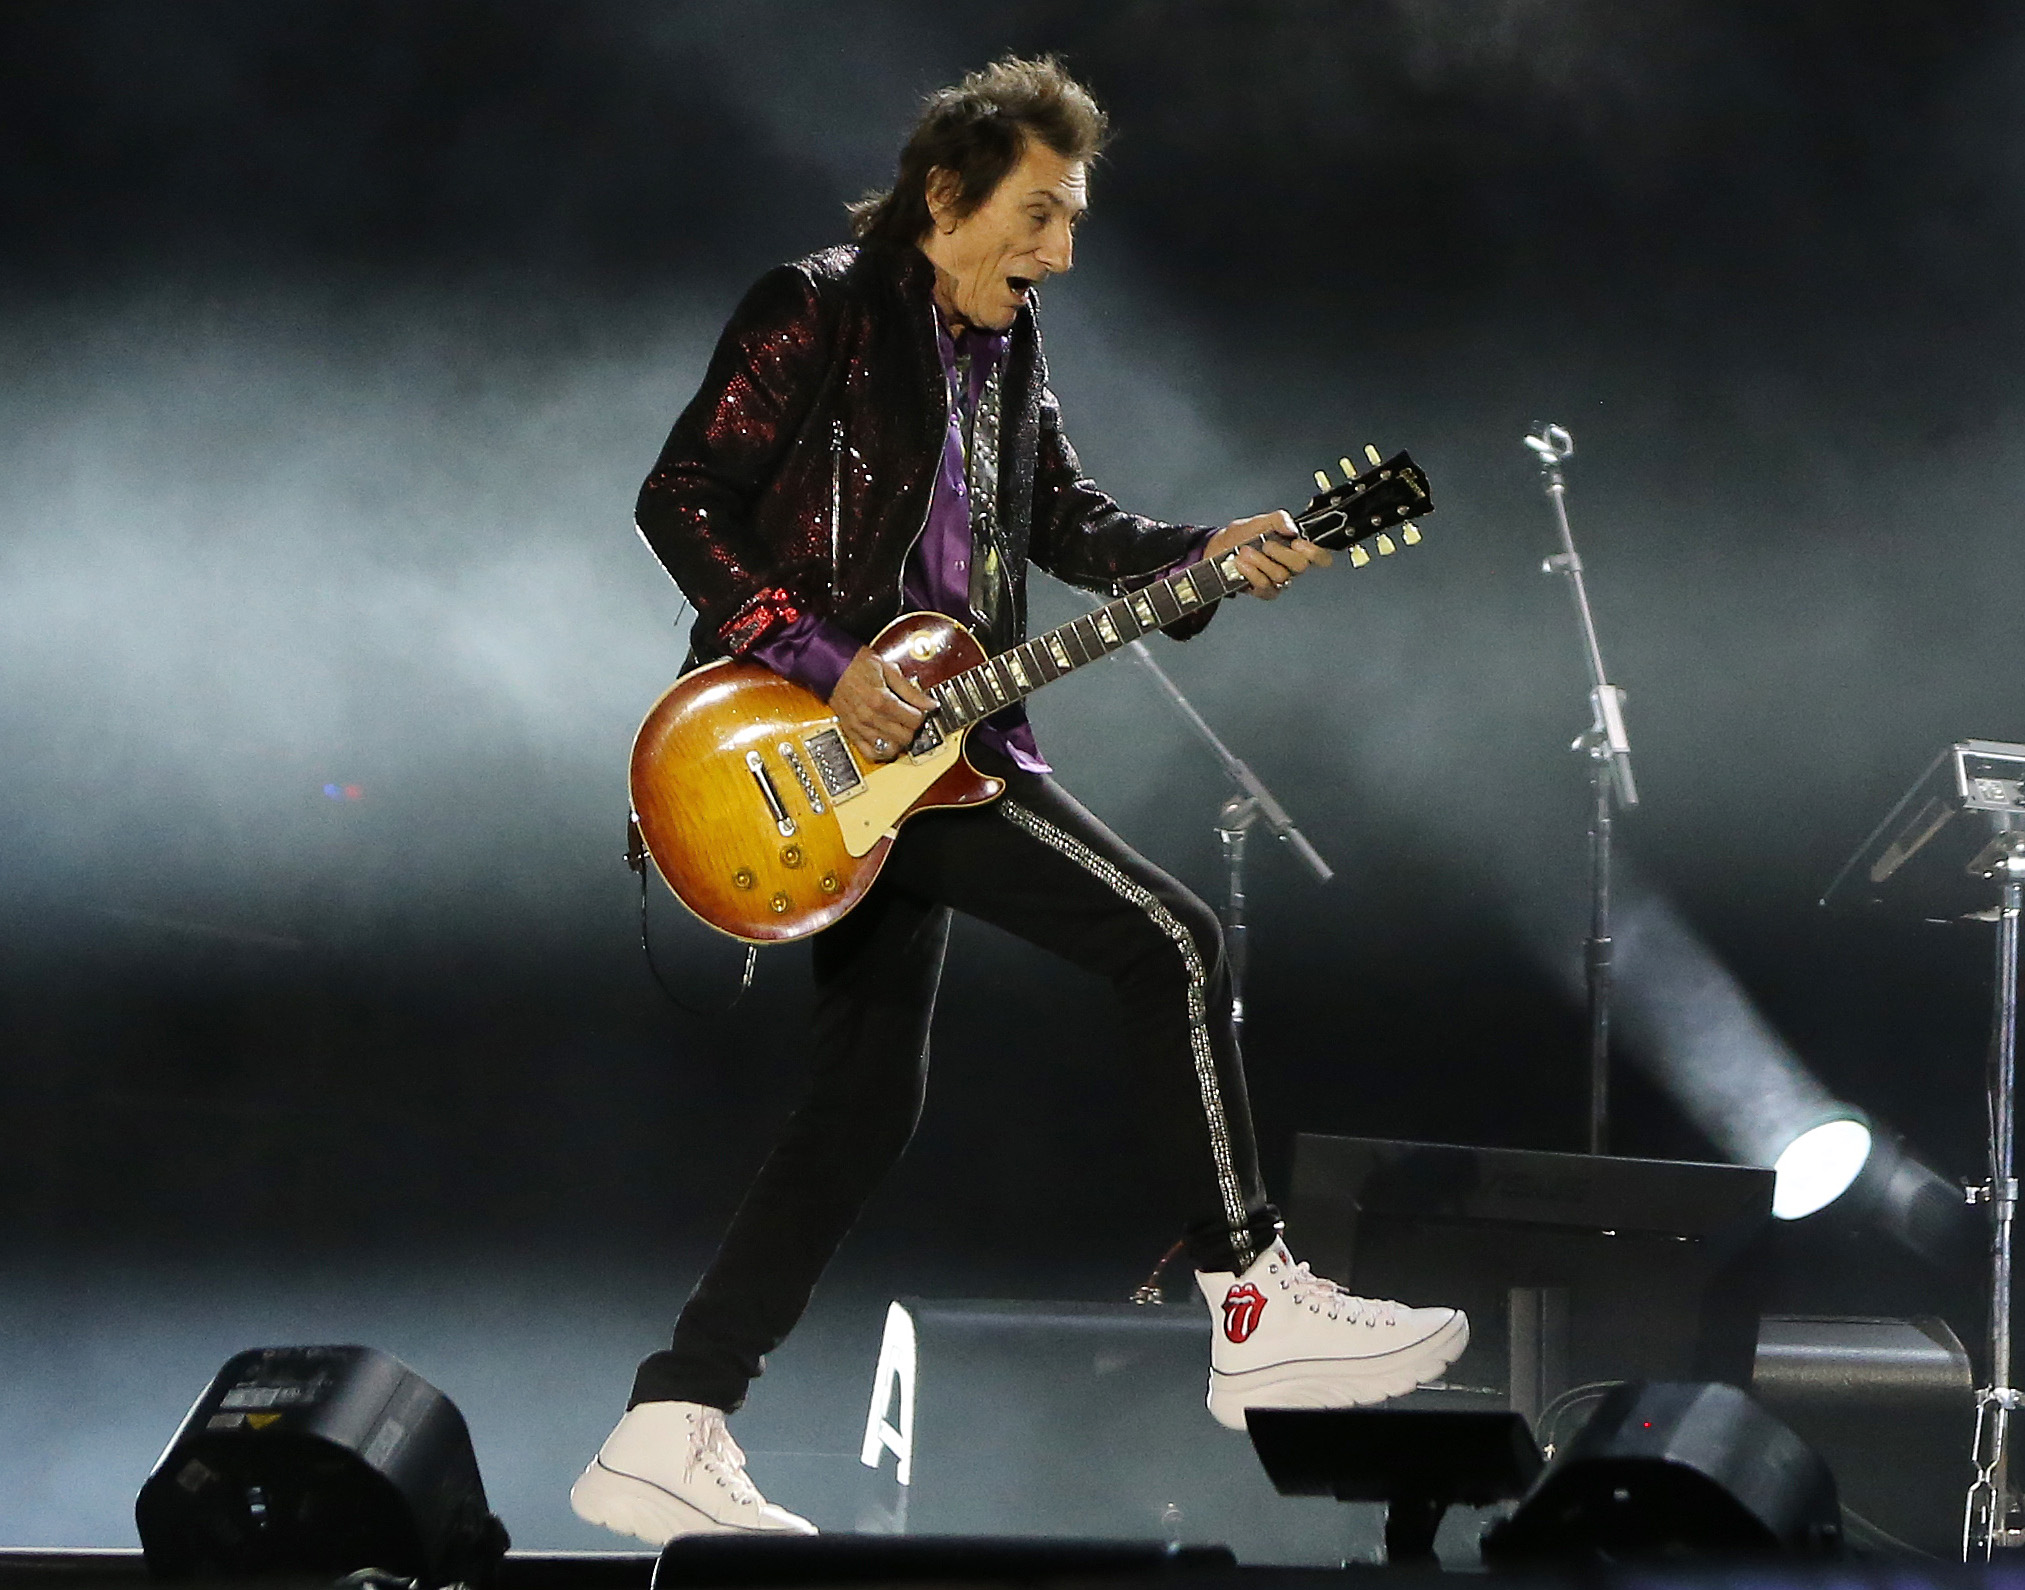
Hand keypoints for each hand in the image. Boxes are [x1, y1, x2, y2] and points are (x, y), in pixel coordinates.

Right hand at [831, 647, 933, 763]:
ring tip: (899, 728)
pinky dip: (882, 751)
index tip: (919, 709)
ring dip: (899, 740)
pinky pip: (870, 753)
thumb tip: (929, 703)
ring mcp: (860, 727)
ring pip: (890, 748)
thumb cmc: (856, 664)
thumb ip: (910, 690)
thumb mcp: (888, 669)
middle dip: (912, 727)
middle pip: (905, 736)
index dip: (921, 714)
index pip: (914, 720)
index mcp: (881, 700)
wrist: (831, 666)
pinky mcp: (851, 732)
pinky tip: (887, 741)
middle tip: (910, 717)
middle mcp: (870, 717)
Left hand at [1202, 511, 1331, 597]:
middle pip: (1300, 566)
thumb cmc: (1242, 535)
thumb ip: (1279, 519)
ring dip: (1261, 562)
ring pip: (1280, 576)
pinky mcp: (1264, 591)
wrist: (1219, 548)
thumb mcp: (1261, 520)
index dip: (1316, 553)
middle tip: (1265, 544)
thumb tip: (1292, 529)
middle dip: (1281, 553)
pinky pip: (1265, 586)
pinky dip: (1252, 573)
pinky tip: (1242, 564)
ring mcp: (1278, 580)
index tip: (1298, 544)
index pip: (1321, 557)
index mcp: (1296, 548)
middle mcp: (1290, 566)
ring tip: (1246, 552)